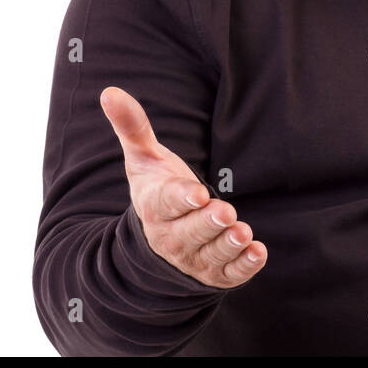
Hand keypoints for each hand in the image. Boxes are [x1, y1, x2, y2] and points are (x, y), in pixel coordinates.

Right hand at [100, 86, 266, 287]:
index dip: (182, 199)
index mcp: (155, 207)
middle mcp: (171, 237)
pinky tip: (257, 252)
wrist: (162, 237)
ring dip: (228, 246)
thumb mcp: (144, 158)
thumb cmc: (158, 188)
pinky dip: (243, 266)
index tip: (198, 193)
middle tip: (226, 212)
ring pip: (211, 255)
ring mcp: (193, 258)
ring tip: (243, 232)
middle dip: (207, 224)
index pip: (167, 203)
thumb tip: (109, 92)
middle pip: (189, 233)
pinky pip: (229, 274)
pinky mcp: (215, 273)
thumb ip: (132, 127)